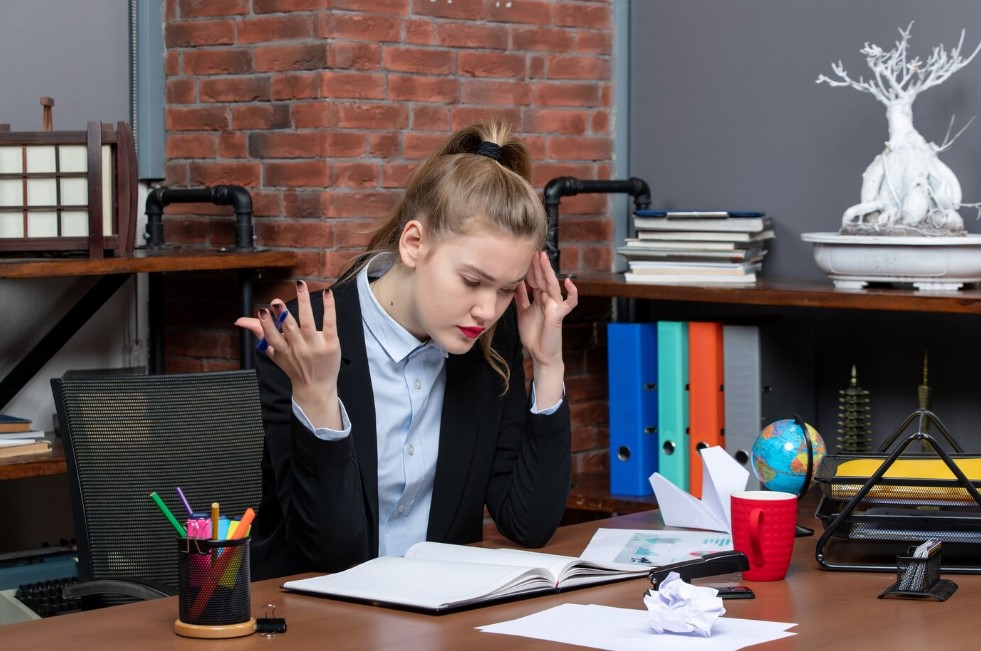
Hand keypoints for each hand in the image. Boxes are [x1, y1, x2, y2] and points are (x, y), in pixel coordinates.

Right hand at [234, 281, 342, 428]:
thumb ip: (260, 334)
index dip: (267, 325)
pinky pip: (330, 323)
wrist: (317, 387)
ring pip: (309, 322)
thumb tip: (240, 320)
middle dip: (282, 314)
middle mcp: (298, 348)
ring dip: (304, 303)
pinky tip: (327, 293)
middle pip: (290, 329)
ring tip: (300, 286)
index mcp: (283, 350)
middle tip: (276, 301)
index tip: (262, 311)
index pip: (273, 337)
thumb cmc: (294, 367)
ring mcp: (315, 346)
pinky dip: (329, 308)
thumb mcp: (274, 353)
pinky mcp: (331, 344)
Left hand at [515, 252, 577, 403]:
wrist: (539, 354)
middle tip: (532, 250)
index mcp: (539, 298)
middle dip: (537, 265)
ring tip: (543, 257)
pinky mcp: (559, 315)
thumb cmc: (533, 334)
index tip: (522, 255)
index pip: (534, 279)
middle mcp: (548, 300)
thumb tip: (516, 282)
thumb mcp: (522, 312)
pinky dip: (572, 293)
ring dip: (548, 271)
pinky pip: (569, 303)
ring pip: (552, 286)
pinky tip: (569, 282)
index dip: (529, 268)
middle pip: (542, 279)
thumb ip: (521, 298)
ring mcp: (555, 306)